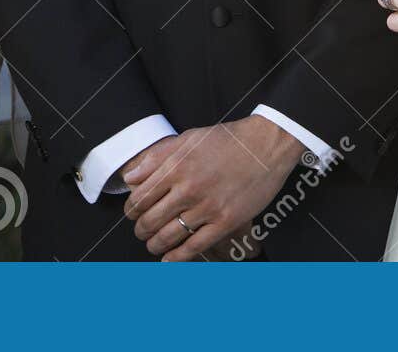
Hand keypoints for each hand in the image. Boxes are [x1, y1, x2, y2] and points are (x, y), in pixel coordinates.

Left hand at [120, 114, 303, 260]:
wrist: (267, 144)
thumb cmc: (229, 140)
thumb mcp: (188, 138)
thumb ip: (156, 157)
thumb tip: (130, 177)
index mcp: (177, 166)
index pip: (139, 198)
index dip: (131, 210)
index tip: (133, 213)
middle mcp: (189, 188)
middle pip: (150, 220)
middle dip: (140, 230)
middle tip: (142, 230)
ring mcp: (208, 207)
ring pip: (168, 236)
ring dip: (154, 245)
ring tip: (154, 244)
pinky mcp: (226, 221)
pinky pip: (194, 247)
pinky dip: (177, 257)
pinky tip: (170, 259)